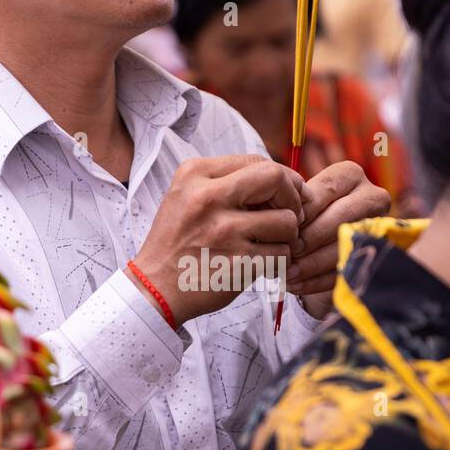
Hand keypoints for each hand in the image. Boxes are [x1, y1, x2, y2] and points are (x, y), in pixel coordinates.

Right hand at [132, 154, 303, 324]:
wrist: (155, 287)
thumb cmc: (176, 242)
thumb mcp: (186, 196)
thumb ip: (227, 182)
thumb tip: (281, 180)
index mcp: (195, 174)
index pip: (258, 161)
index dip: (282, 178)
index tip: (287, 194)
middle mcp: (209, 198)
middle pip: (276, 179)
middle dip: (293, 197)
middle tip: (291, 215)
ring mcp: (225, 231)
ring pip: (287, 220)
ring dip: (288, 236)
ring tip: (272, 245)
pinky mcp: (238, 261)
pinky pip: (282, 253)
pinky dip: (280, 261)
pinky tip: (264, 265)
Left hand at [285, 161, 389, 318]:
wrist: (323, 242)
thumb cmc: (304, 217)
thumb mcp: (298, 203)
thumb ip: (292, 204)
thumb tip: (277, 216)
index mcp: (350, 174)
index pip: (324, 190)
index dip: (300, 212)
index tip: (280, 229)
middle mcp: (372, 195)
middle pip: (340, 218)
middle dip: (309, 240)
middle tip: (286, 254)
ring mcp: (379, 226)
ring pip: (344, 245)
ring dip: (312, 265)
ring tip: (287, 274)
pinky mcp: (376, 254)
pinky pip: (347, 269)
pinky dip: (318, 281)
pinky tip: (298, 285)